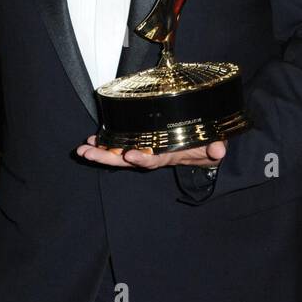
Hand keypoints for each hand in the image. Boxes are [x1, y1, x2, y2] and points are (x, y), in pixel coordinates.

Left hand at [75, 135, 226, 168]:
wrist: (205, 149)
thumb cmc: (207, 145)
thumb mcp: (214, 146)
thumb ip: (215, 148)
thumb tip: (219, 150)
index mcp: (169, 156)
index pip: (153, 160)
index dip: (141, 159)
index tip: (128, 155)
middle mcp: (153, 156)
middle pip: (127, 160)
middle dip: (106, 157)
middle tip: (88, 153)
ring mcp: (145, 151)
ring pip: (120, 155)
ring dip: (101, 152)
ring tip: (83, 149)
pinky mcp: (141, 144)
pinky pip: (121, 146)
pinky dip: (106, 143)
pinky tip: (93, 140)